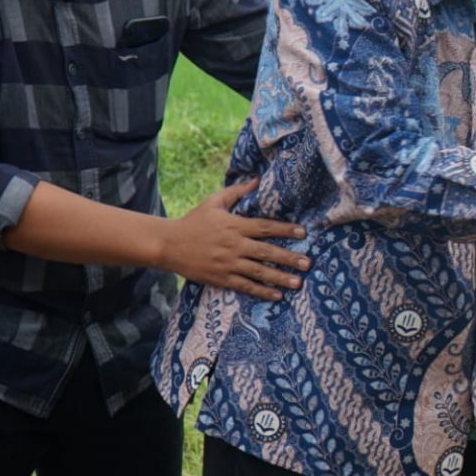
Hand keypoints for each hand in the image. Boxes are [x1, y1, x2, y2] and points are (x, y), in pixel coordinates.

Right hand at [160, 179, 309, 300]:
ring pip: (258, 271)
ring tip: (298, 282)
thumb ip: (236, 192)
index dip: (285, 230)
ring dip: (280, 277)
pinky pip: (245, 286)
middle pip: (266, 252)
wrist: (168, 244)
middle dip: (289, 258)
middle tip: (308, 263)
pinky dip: (262, 291)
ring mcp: (228, 263)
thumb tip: (257, 180)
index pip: (265, 227)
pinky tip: (277, 295)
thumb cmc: (193, 221)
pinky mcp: (221, 278)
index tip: (303, 233)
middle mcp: (234, 245)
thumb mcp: (213, 202)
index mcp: (234, 225)